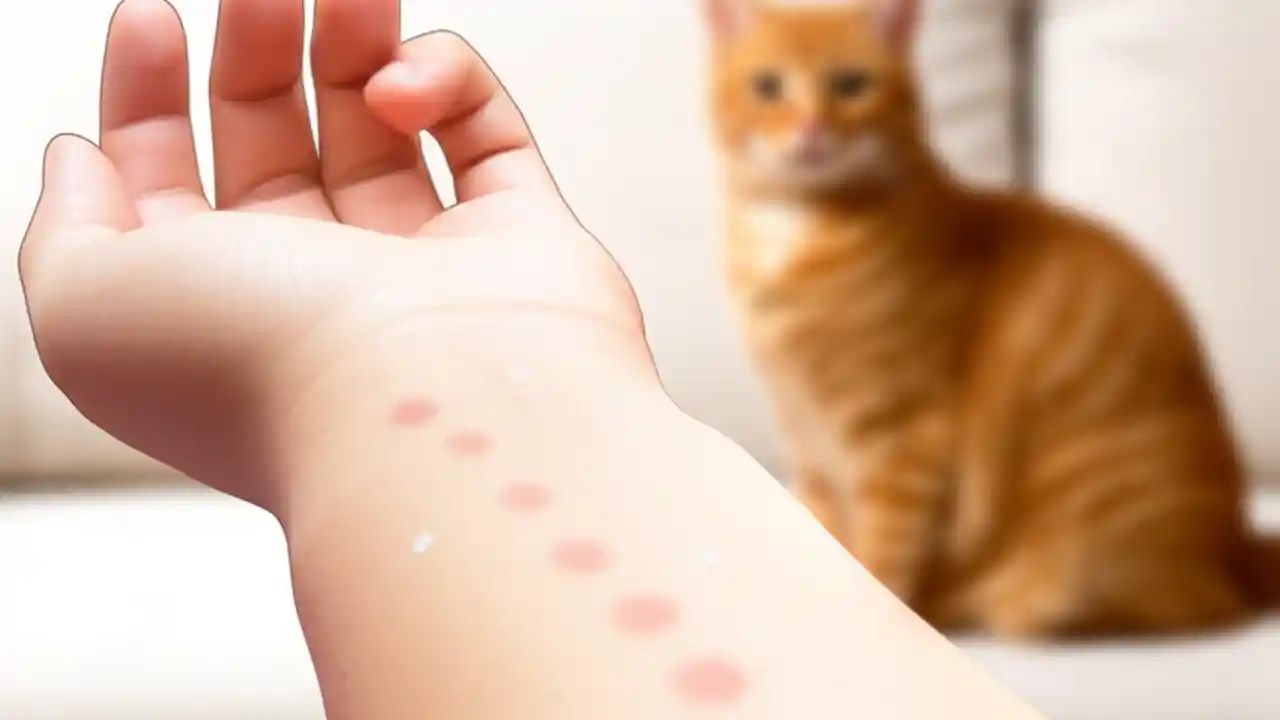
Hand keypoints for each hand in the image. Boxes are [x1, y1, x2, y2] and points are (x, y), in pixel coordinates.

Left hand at [18, 0, 650, 506]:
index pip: (172, 183)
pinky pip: (482, 129)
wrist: (428, 412)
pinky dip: (446, 81)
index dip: (146, 96)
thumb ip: (63, 228)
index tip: (149, 20)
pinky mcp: (519, 233)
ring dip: (356, 39)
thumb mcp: (84, 309)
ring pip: (382, 122)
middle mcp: (320, 288)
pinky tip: (405, 89)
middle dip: (256, 49)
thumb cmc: (259, 372)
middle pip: (277, 137)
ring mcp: (425, 263)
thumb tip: (80, 156)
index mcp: (216, 308)